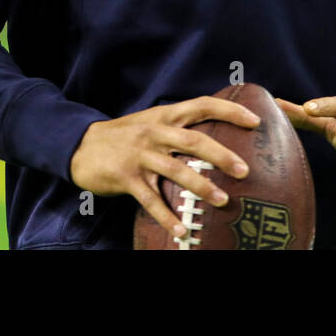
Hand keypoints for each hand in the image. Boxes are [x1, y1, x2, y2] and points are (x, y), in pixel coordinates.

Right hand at [69, 96, 259, 240]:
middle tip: (245, 170)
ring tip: (223, 201)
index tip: (254, 120)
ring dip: (201, 187)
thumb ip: (179, 126)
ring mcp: (140, 155)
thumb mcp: (152, 121)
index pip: (202, 105)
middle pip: (194, 140)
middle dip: (222, 155)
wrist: (81, 145)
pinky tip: (182, 230)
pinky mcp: (126, 178)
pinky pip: (151, 200)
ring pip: (175, 170)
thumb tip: (216, 135)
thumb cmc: (125, 135)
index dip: (229, 110)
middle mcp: (155, 132)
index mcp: (165, 115)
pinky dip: (167, 217)